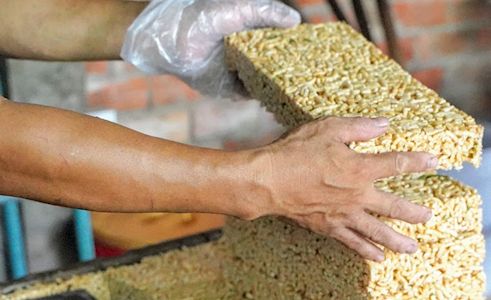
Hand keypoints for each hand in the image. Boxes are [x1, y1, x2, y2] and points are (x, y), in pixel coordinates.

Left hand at [120, 0, 299, 97]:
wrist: (171, 42)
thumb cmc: (203, 18)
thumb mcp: (240, 9)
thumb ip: (267, 11)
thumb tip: (296, 20)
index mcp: (254, 32)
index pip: (284, 40)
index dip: (299, 45)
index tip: (319, 50)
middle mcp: (250, 53)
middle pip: (279, 64)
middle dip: (295, 70)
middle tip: (317, 74)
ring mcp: (241, 72)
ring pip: (269, 82)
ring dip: (282, 87)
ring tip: (304, 91)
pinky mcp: (230, 89)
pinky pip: (252, 96)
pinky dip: (264, 98)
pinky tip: (280, 99)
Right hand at [242, 117, 438, 260]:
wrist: (268, 182)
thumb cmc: (295, 152)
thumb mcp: (327, 129)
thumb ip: (358, 128)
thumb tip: (384, 124)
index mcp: (359, 169)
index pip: (396, 165)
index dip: (417, 162)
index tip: (434, 161)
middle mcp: (357, 196)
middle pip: (393, 207)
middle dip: (413, 212)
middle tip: (428, 217)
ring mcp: (343, 215)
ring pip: (377, 231)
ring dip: (396, 240)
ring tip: (413, 248)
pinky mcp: (328, 227)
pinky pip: (352, 242)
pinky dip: (366, 250)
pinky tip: (378, 257)